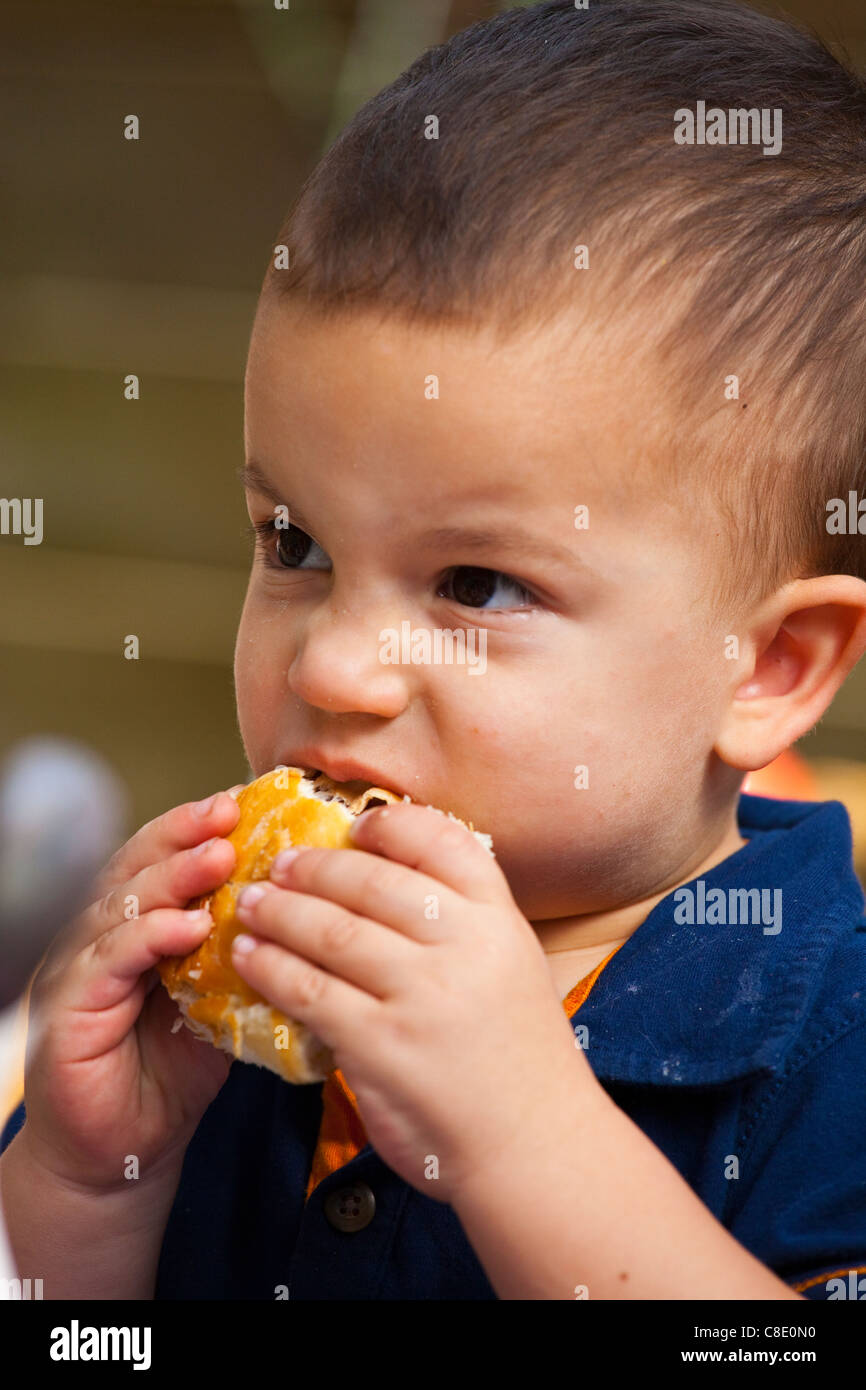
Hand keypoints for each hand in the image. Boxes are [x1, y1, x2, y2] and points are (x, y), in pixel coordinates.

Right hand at [20, 788, 243, 1193]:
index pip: (160, 857)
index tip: (242, 801)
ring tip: (218, 858)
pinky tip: (186, 926)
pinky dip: (147, 937)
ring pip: (121, 905)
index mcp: (136, 922)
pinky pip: (107, 961)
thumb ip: (244, 949)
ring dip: (171, 878)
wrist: (123, 1150)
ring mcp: (78, 967)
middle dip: (183, 834)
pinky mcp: (70, 1009)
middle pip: (136, 865)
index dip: (196, 826)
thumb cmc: (172, 1070)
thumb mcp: (220, 995)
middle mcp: (100, 934)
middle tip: (228, 813)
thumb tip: (307, 907)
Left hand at [230, 802, 587, 1203]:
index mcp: (500, 918)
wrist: (535, 1146)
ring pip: (332, 931)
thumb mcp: (511, 966)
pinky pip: (311, 991)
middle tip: (280, 863)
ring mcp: (423, 995)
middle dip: (316, 867)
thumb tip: (380, 878)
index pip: (442, 841)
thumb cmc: (518, 1056)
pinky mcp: (381, 1045)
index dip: (391, 824)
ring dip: (282, 911)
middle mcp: (465, 946)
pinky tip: (250, 958)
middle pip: (373, 881)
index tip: (355, 824)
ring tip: (253, 904)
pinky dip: (272, 968)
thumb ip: (462, 924)